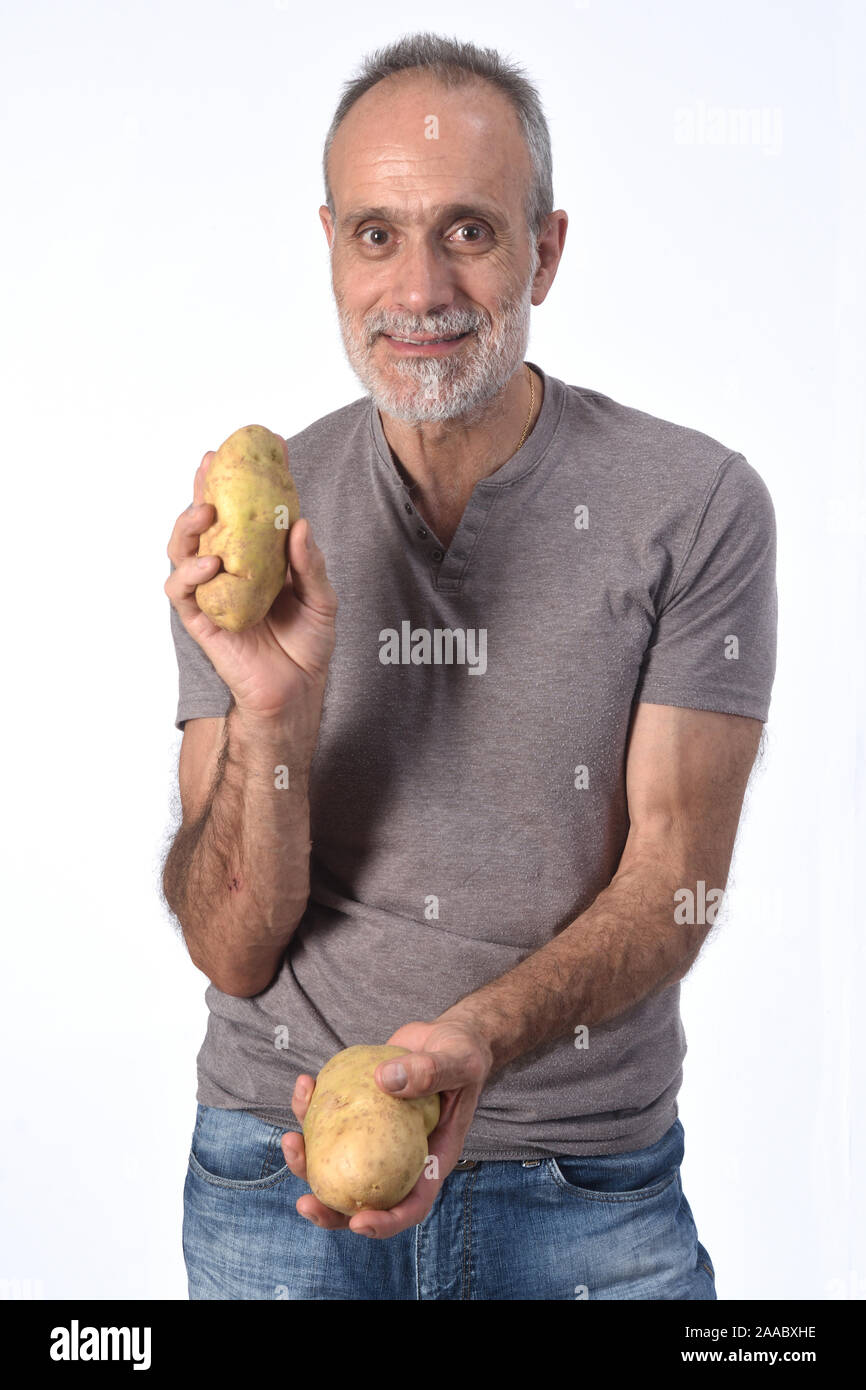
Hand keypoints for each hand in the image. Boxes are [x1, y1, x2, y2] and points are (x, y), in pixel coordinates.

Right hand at [164, 446, 337, 726]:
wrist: (296, 691)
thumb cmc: (308, 645)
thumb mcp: (321, 599)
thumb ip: (310, 564)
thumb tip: (299, 524)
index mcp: (256, 558)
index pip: (247, 511)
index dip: (250, 478)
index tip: (265, 445)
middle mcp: (228, 569)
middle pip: (205, 520)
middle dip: (202, 487)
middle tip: (210, 463)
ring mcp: (210, 592)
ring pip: (181, 548)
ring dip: (187, 524)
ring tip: (206, 509)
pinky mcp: (199, 620)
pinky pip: (182, 591)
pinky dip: (189, 572)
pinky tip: (211, 561)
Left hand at [280, 1019, 492, 1238]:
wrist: (445, 1035)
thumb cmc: (463, 1053)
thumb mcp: (459, 1061)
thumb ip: (431, 1071)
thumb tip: (385, 1081)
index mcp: (432, 1158)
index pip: (412, 1204)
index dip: (385, 1222)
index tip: (358, 1222)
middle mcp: (400, 1156)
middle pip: (364, 1196)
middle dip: (330, 1208)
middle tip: (304, 1202)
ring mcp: (375, 1137)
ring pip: (337, 1163)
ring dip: (307, 1160)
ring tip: (290, 1139)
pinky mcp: (358, 1112)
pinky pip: (330, 1121)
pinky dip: (311, 1109)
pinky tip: (305, 1084)